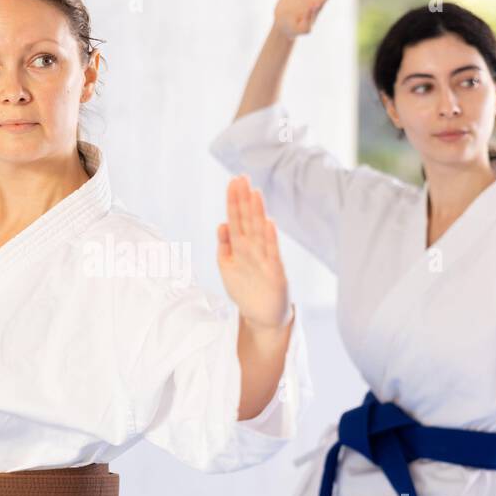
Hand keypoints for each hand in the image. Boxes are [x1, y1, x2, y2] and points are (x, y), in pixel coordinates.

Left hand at [217, 176, 289, 329]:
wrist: (263, 317)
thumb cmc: (246, 289)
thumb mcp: (228, 267)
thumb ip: (224, 247)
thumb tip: (221, 224)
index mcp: (240, 247)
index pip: (236, 219)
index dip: (234, 201)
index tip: (234, 181)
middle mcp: (253, 249)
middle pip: (247, 221)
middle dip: (244, 200)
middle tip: (242, 178)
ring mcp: (264, 260)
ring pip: (259, 232)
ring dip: (257, 213)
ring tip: (254, 193)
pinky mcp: (274, 273)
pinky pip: (271, 254)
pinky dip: (269, 239)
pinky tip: (268, 223)